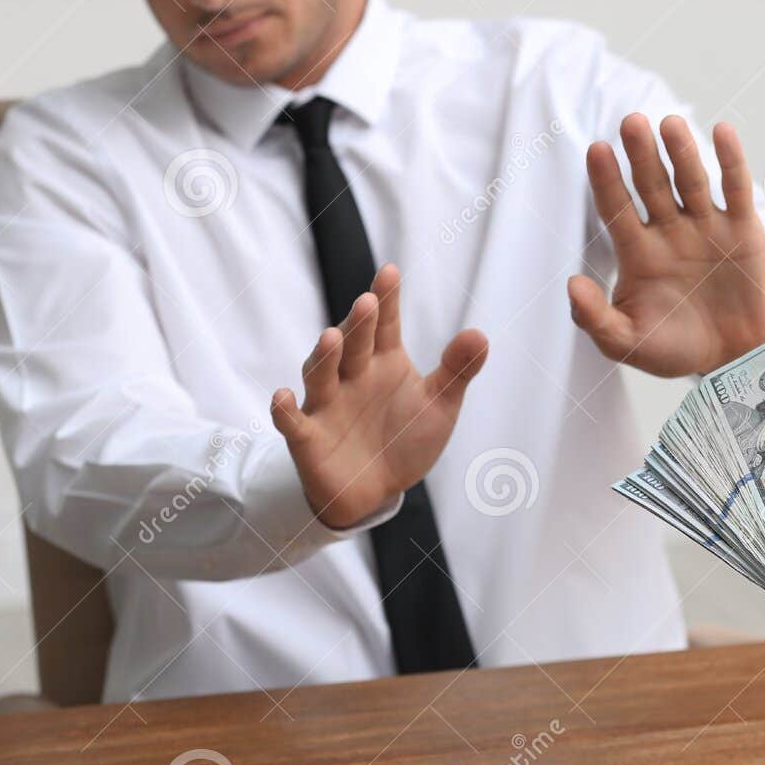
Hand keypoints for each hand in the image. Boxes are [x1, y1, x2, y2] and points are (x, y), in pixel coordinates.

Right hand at [270, 264, 488, 528]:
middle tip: (367, 302)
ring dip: (325, 356)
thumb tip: (480, 334)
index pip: (385, 325)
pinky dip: (285, 410)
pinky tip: (283, 397)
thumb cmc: (405, 440)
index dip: (387, 300)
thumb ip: (457, 370)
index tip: (390, 272)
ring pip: (321, 374)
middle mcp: (352, 376)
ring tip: (333, 337)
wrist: (376, 492)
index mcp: (384, 363)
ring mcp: (327, 404)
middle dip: (359, 324)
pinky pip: (293, 422)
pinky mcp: (309, 438)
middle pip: (353, 344)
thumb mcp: (439, 405)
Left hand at [567, 113, 764, 376]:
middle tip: (631, 122)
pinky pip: (735, 189)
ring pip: (690, 180)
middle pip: (651, 185)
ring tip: (669, 124)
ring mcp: (705, 226)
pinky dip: (731, 161)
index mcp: (637, 252)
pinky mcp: (742, 229)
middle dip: (641, 155)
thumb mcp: (627, 343)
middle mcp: (669, 230)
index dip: (606, 181)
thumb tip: (571, 285)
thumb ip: (596, 319)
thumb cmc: (674, 349)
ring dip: (681, 152)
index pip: (616, 209)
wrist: (732, 359)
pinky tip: (721, 131)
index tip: (596, 150)